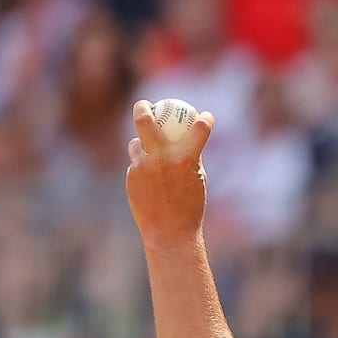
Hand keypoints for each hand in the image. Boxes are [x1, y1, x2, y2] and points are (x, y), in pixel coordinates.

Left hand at [125, 100, 215, 248]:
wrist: (170, 232)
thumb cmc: (190, 207)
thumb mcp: (198, 179)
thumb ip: (191, 157)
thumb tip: (187, 139)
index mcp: (186, 159)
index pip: (199, 128)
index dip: (205, 119)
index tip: (205, 116)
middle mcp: (162, 158)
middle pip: (145, 121)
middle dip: (142, 108)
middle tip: (145, 105)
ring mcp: (143, 166)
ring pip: (136, 143)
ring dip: (142, 143)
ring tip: (150, 155)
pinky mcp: (132, 176)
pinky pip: (136, 163)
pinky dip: (142, 166)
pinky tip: (150, 182)